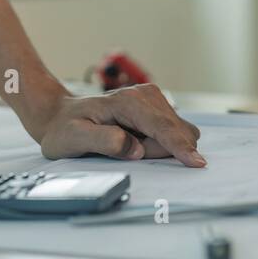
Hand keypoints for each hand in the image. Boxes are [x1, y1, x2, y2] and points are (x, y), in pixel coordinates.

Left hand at [24, 84, 205, 167]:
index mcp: (127, 102)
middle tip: (125, 152)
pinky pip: (172, 132)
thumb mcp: (74, 138)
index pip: (162, 128)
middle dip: (160, 150)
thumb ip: (104, 141)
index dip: (180, 147)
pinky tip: (136, 141)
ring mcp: (153, 99)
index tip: (196, 163)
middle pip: (174, 131)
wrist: (60, 115)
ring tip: (127, 146)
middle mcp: (145, 95)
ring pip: (177, 132)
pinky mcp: (157, 107)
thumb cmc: (65, 129)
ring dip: (160, 147)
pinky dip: (159, 143)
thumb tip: (135, 148)